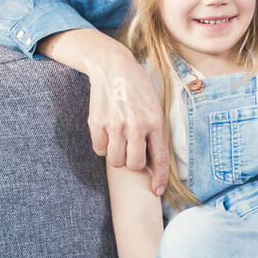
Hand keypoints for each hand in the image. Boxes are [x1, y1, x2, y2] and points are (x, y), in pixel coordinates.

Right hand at [85, 40, 169, 195]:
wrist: (113, 66)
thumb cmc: (138, 87)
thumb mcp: (155, 105)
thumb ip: (154, 130)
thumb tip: (153, 160)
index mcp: (155, 121)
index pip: (160, 158)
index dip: (159, 178)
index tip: (157, 190)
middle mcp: (136, 125)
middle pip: (135, 164)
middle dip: (134, 164)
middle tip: (132, 151)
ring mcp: (115, 125)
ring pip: (116, 161)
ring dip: (118, 156)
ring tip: (119, 141)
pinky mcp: (97, 123)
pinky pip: (99, 150)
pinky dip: (103, 147)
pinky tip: (108, 133)